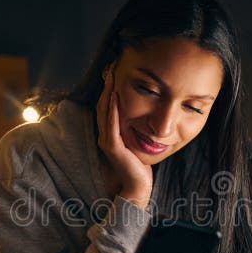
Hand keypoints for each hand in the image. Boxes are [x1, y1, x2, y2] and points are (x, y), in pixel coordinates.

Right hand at [96, 68, 152, 206]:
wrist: (137, 186)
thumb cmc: (140, 164)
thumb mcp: (138, 140)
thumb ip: (138, 127)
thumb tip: (148, 112)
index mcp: (110, 132)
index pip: (107, 105)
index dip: (109, 87)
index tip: (114, 70)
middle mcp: (105, 134)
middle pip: (103, 104)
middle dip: (106, 85)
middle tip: (110, 66)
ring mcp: (107, 140)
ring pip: (104, 111)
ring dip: (108, 92)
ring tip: (111, 75)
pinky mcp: (112, 147)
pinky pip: (111, 125)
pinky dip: (112, 110)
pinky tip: (115, 96)